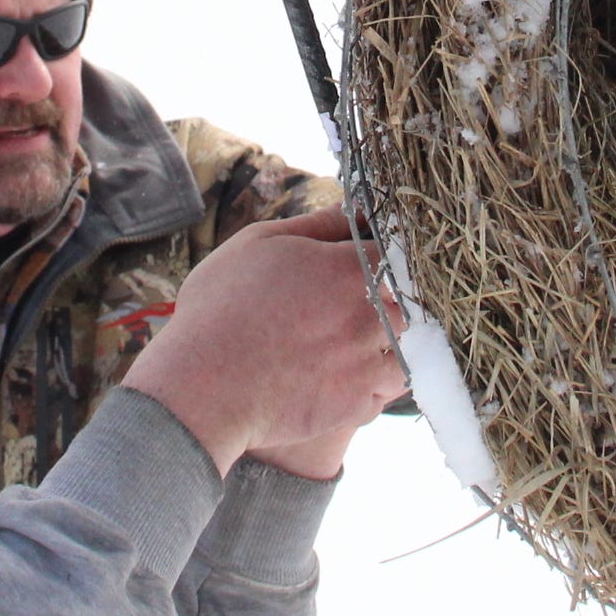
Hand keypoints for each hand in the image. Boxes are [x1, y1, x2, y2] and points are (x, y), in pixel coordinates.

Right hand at [124, 208, 405, 476]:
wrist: (203, 388)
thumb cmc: (221, 309)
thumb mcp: (257, 245)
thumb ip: (315, 225)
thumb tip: (352, 209)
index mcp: (352, 269)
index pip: (401, 251)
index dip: (390, 253)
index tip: (375, 258)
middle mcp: (372, 317)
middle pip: (412, 303)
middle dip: (393, 300)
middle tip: (360, 304)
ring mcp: (369, 365)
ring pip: (408, 350)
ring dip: (390, 344)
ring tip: (354, 343)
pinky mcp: (358, 405)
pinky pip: (385, 391)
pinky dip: (372, 383)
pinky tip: (341, 375)